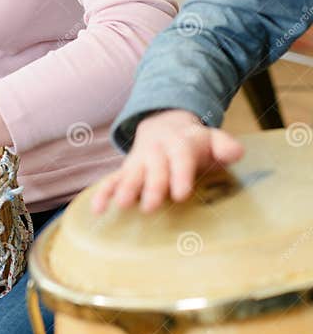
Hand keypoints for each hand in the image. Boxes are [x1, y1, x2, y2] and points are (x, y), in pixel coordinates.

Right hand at [92, 109, 244, 214]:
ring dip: (126, 187)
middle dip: (152, 185)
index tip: (180, 193)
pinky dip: (103, 192)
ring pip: (132, 173)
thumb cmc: (194, 143)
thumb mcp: (212, 139)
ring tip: (122, 204)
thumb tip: (236, 153)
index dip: (180, 175)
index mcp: (180, 144)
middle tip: (150, 206)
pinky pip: (112, 179)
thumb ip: (225, 146)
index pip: (181, 158)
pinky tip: (98, 209)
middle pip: (155, 167)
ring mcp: (140, 160)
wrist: (165, 124)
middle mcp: (157, 151)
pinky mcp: (126, 170)